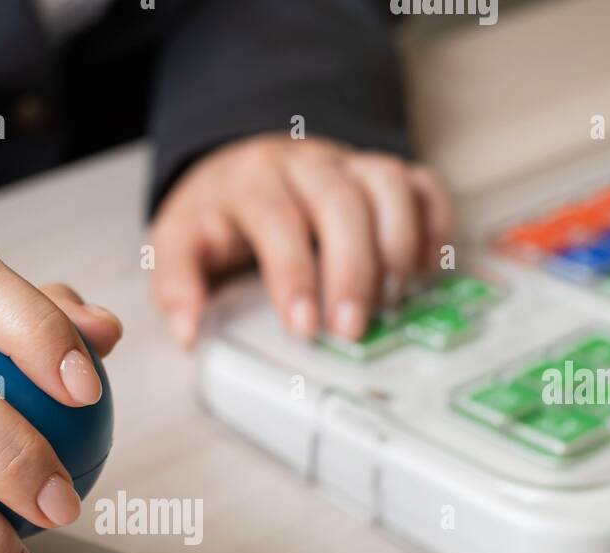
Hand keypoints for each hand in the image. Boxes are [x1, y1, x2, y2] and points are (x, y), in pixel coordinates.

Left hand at [149, 134, 455, 346]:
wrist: (237, 168)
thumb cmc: (215, 217)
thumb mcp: (177, 244)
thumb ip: (177, 285)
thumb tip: (188, 333)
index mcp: (250, 182)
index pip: (277, 222)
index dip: (293, 275)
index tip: (303, 326)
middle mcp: (303, 164)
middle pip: (341, 203)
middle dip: (352, 270)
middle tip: (351, 328)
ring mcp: (347, 163)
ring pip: (387, 184)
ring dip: (398, 245)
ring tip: (393, 299)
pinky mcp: (378, 173)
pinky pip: (421, 184)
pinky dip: (432, 224)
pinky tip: (424, 269)